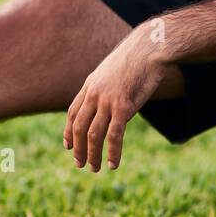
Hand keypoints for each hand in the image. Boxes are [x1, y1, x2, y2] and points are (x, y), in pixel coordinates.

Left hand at [63, 28, 168, 171]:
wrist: (149, 48)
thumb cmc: (135, 59)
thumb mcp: (113, 70)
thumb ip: (107, 87)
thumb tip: (110, 103)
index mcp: (90, 84)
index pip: (72, 112)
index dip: (68, 131)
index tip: (67, 145)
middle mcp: (94, 94)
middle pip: (79, 126)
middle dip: (77, 148)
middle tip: (79, 164)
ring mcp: (108, 101)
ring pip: (93, 134)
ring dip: (93, 154)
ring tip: (94, 168)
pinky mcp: (124, 107)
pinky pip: (114, 135)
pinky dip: (112, 152)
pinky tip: (113, 163)